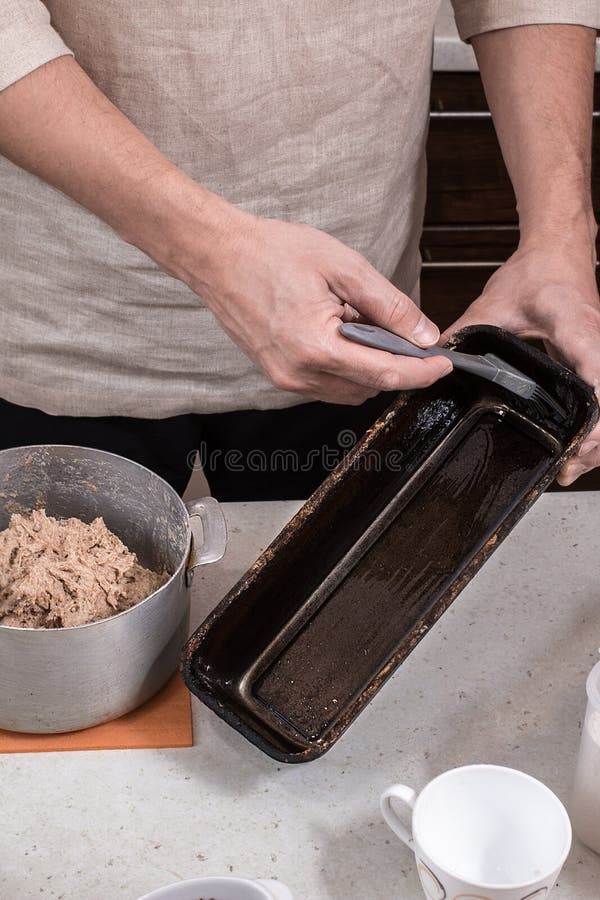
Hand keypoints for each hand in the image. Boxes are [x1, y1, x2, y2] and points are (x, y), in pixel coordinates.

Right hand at [175, 210, 451, 404]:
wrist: (217, 256)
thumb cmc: (271, 253)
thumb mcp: (342, 267)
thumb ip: (389, 305)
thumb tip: (424, 334)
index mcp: (315, 347)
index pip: (384, 374)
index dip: (420, 372)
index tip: (445, 364)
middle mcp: (298, 373)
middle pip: (369, 387)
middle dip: (396, 366)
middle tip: (403, 331)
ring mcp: (285, 379)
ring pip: (349, 391)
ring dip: (369, 367)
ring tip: (360, 323)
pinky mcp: (278, 376)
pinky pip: (326, 385)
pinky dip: (346, 367)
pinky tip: (340, 333)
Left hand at [441, 233, 599, 484]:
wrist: (561, 247)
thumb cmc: (539, 270)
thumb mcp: (495, 302)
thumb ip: (466, 332)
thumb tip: (437, 360)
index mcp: (578, 330)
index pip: (599, 378)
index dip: (595, 419)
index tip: (579, 445)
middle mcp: (599, 344)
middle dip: (596, 442)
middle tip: (568, 469)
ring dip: (599, 437)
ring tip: (572, 464)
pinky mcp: (598, 358)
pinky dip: (597, 422)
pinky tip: (578, 441)